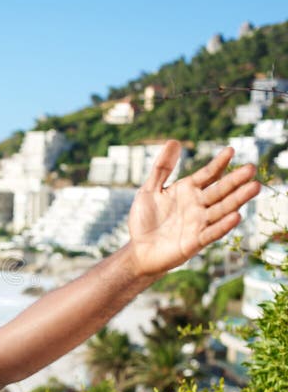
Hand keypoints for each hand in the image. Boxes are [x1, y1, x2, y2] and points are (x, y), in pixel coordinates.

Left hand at [127, 140, 259, 276]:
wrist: (138, 250)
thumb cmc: (144, 219)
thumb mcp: (149, 190)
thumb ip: (161, 168)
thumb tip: (174, 141)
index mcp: (188, 191)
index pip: (207, 174)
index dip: (218, 163)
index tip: (230, 150)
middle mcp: (197, 205)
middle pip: (220, 190)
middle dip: (235, 180)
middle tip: (251, 168)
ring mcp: (198, 223)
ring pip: (222, 209)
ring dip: (237, 199)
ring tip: (254, 187)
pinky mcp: (195, 242)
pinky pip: (212, 232)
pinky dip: (223, 225)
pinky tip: (236, 215)